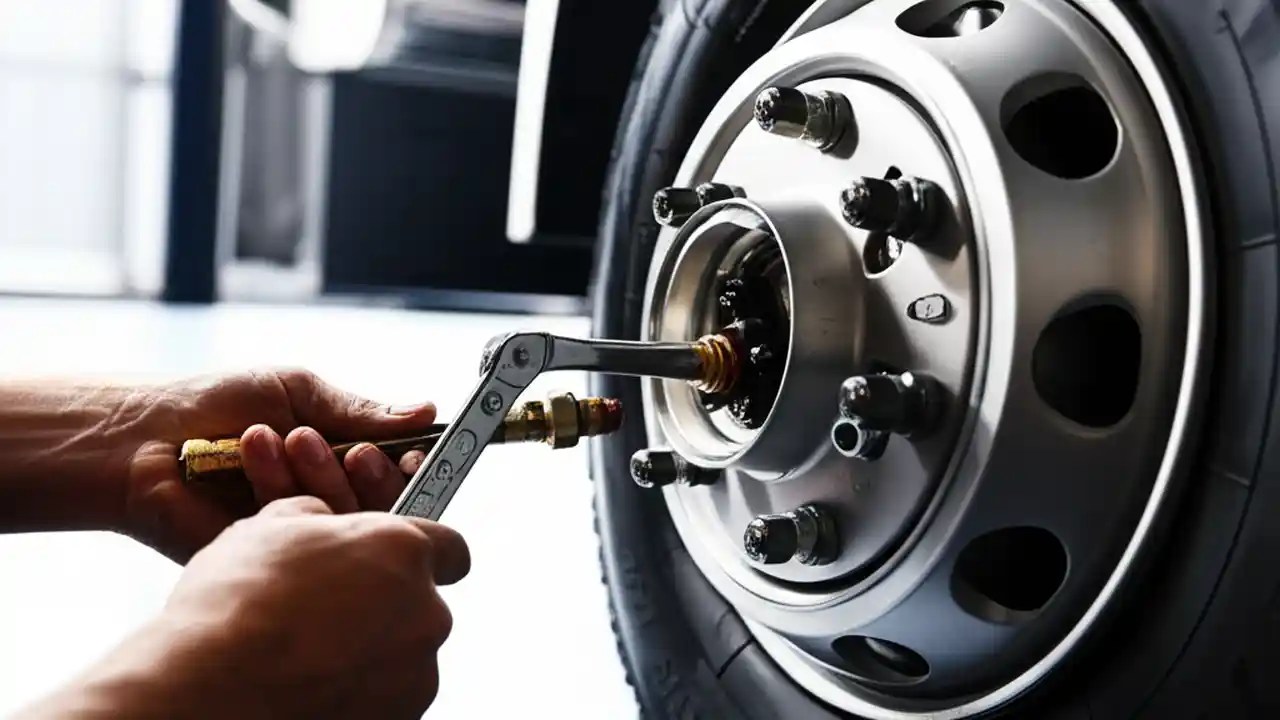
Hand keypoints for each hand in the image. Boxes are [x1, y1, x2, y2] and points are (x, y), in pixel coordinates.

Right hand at [13, 497, 468, 719]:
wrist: (209, 690)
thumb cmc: (234, 608)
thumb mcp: (267, 527)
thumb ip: (314, 515)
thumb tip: (320, 519)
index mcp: (401, 550)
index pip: (449, 547)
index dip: (422, 554)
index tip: (397, 564)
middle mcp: (425, 609)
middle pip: (422, 603)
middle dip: (385, 605)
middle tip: (330, 612)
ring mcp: (416, 671)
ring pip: (406, 653)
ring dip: (372, 650)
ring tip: (311, 655)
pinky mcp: (401, 716)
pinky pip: (388, 695)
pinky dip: (360, 690)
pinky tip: (312, 685)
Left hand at [125, 369, 433, 561]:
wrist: (143, 434)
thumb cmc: (214, 404)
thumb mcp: (297, 392)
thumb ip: (360, 411)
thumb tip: (425, 412)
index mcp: (338, 458)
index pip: (395, 475)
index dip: (410, 470)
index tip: (412, 456)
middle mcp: (323, 498)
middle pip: (382, 508)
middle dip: (373, 477)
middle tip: (356, 451)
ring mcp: (296, 530)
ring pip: (344, 523)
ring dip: (321, 475)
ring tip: (287, 437)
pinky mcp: (264, 555)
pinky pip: (299, 539)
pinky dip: (279, 492)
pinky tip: (252, 457)